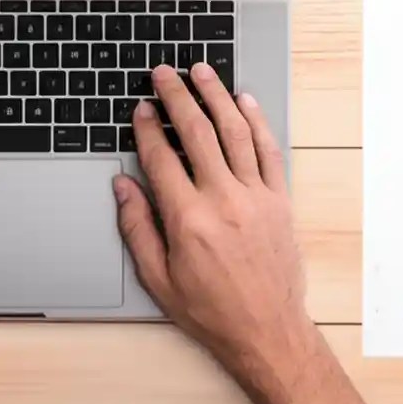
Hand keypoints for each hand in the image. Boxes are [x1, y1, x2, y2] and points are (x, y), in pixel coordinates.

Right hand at [115, 64, 312, 379]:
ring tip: (202, 72)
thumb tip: (123, 186)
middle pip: (197, 132)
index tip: (140, 109)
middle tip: (164, 74)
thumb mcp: (157, 278)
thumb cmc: (211, 310)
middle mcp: (223, 200)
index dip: (146, 128)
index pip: (161, 158)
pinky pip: (268, 150)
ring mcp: (255, 197)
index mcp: (188, 219)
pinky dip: (256, 121)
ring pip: (235, 131)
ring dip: (216, 96)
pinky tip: (244, 101)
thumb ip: (137, 227)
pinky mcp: (279, 200)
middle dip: (177, 96)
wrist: (266, 331)